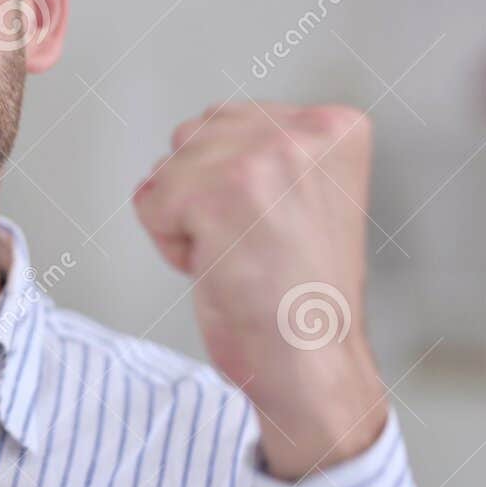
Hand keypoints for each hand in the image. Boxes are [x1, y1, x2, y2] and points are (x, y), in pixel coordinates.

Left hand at [132, 102, 386, 479]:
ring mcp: (261, 159)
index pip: (228, 122)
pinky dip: (169, 244)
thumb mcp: (306, 193)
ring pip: (169, 169)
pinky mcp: (218, 194)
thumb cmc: (300, 294)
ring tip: (241, 256)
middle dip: (205, 196)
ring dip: (186, 219)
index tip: (277, 228)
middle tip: (256, 247)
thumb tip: (189, 135)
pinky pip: (150, 202)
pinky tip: (219, 268)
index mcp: (335, 126)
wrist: (313, 364)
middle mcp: (304, 131)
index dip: (234, 183)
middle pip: (193, 139)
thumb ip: (266, 151)